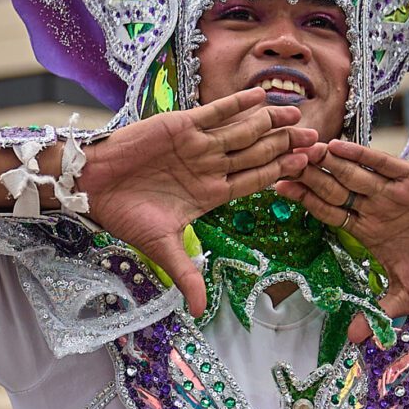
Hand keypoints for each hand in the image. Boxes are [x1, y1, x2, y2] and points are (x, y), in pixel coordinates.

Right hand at [74, 90, 318, 315]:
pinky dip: (238, 104)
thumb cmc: (124, 215)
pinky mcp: (183, 125)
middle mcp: (209, 167)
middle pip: (256, 154)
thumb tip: (198, 312)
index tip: (306, 168)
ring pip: (242, 132)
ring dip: (269, 122)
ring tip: (296, 113)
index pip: (254, 182)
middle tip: (315, 138)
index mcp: (210, 194)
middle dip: (285, 146)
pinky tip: (262, 96)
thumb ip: (185, 273)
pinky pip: (215, 113)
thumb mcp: (161, 247)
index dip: (280, 174)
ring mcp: (198, 145)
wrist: (94, 184)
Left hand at [277, 141, 408, 343]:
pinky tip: (337, 147)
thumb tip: (355, 339)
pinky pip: (383, 165)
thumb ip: (380, 313)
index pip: (329, 212)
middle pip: (334, 189)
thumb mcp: (408, 297)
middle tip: (281, 162)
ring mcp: (393, 192)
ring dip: (328, 163)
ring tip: (302, 150)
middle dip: (308, 176)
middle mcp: (376, 207)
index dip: (305, 200)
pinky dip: (361, 156)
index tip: (279, 190)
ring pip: (353, 174)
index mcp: (368, 230)